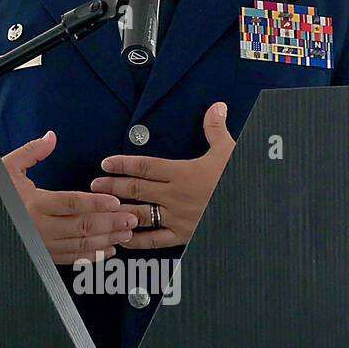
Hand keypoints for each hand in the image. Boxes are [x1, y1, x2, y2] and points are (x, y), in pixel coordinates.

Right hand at [2, 130, 138, 264]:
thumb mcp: (7, 167)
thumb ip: (31, 152)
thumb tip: (50, 137)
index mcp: (34, 204)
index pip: (71, 203)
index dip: (96, 203)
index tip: (115, 201)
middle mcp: (40, 227)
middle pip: (82, 226)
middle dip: (110, 222)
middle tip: (132, 217)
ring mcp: (43, 244)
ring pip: (80, 244)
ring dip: (107, 240)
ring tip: (126, 232)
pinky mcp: (44, 255)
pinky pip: (72, 258)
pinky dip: (92, 256)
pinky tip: (107, 250)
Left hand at [89, 102, 234, 248]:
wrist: (253, 207)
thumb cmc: (239, 179)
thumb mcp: (230, 151)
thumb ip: (216, 130)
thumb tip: (217, 107)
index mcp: (183, 172)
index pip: (145, 166)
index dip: (123, 164)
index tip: (106, 163)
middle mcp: (175, 195)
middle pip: (136, 189)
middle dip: (113, 186)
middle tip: (95, 184)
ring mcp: (177, 217)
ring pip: (140, 212)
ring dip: (118, 209)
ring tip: (102, 207)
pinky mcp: (183, 235)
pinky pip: (154, 239)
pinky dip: (136, 239)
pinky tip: (122, 237)